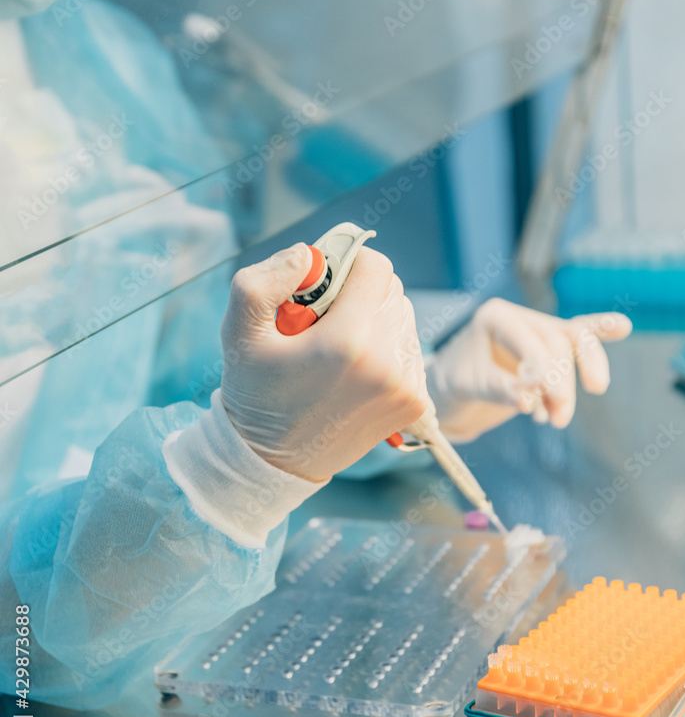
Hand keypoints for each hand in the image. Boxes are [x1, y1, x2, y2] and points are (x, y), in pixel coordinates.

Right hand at [220, 243, 427, 481]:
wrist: (272, 462)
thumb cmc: (255, 394)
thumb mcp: (240, 332)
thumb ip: (266, 280)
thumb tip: (310, 254)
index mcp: (348, 341)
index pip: (376, 268)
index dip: (347, 265)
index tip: (321, 285)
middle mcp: (387, 363)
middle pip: (391, 291)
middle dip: (357, 294)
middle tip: (320, 322)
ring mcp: (405, 386)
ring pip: (402, 318)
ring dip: (373, 320)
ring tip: (334, 350)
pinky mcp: (413, 402)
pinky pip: (409, 349)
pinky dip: (385, 349)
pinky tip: (352, 369)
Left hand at [425, 298, 631, 440]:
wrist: (451, 391)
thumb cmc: (454, 382)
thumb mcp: (468, 386)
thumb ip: (499, 388)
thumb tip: (528, 398)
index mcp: (495, 317)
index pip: (531, 338)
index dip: (546, 368)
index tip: (550, 399)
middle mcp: (520, 318)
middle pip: (559, 342)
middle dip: (563, 383)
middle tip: (559, 419)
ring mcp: (537, 332)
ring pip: (573, 348)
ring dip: (571, 389)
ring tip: (556, 421)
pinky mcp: (549, 351)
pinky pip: (580, 341)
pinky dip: (595, 354)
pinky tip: (611, 348)